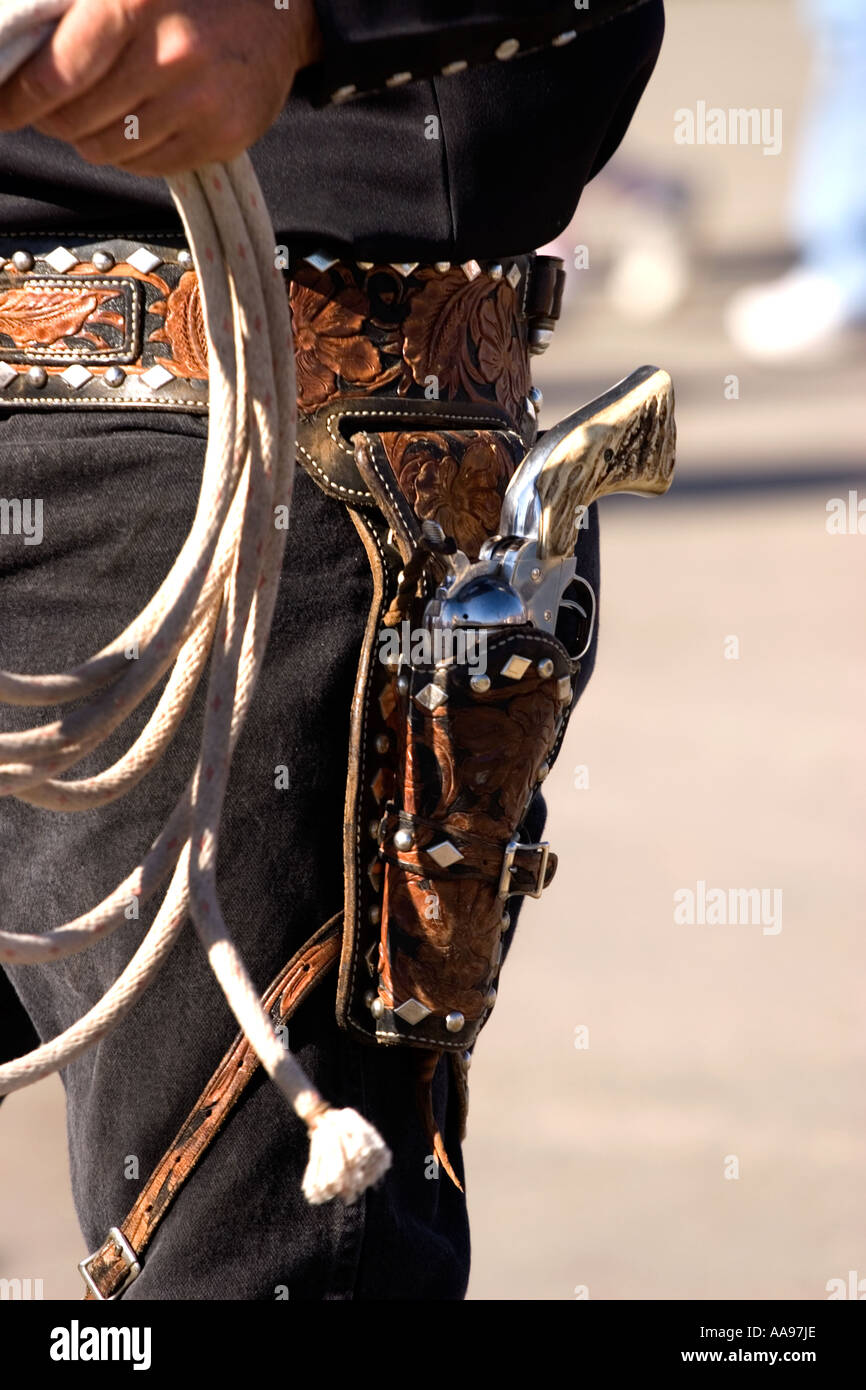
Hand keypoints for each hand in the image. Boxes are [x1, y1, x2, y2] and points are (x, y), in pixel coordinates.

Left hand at [0, 0, 322, 174]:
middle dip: (54, 118)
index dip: (20, 98)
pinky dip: (132, 153)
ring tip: (101, 113)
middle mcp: (171, 55)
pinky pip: (149, 166)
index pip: (59, 73)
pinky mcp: (222, 138)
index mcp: (136, 3)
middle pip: (78, 119)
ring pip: (110, 150)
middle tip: (53, 107)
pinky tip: (138, 125)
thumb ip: (77, 15)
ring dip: (91, 138)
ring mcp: (201, 102)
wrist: (280, 11)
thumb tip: (24, 64)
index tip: (4, 109)